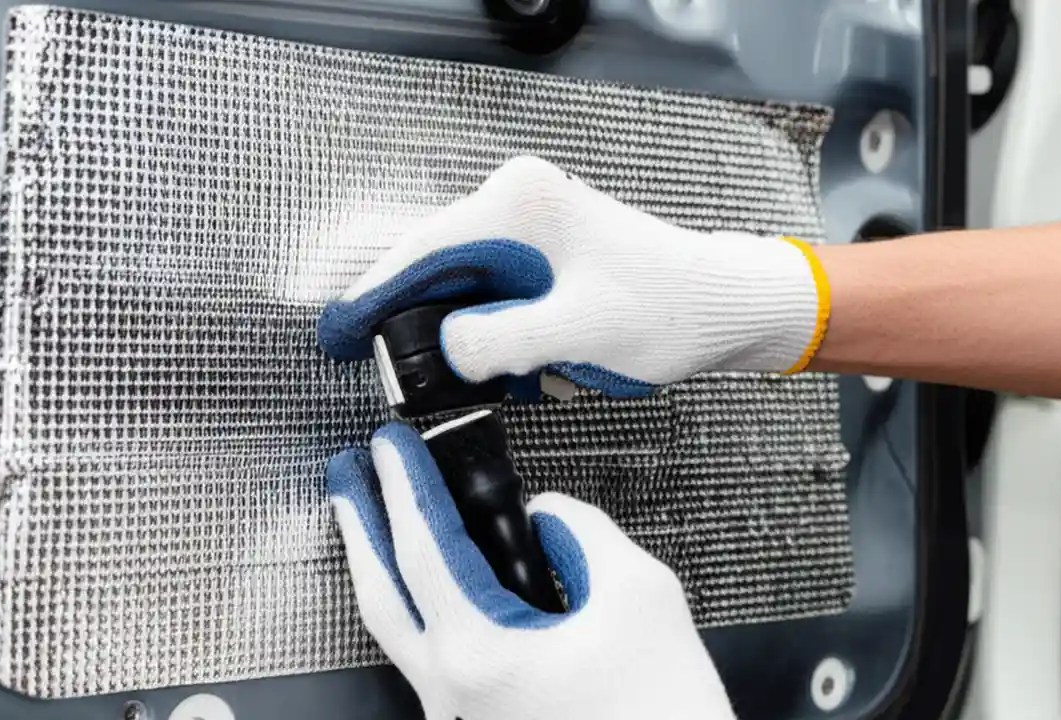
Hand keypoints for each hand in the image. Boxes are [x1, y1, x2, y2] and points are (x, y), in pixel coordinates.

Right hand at [317, 155, 828, 396]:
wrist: (726, 307)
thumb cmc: (668, 308)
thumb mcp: (577, 331)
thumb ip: (499, 341)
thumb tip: (441, 351)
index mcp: (519, 205)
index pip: (421, 251)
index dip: (371, 296)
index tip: (335, 334)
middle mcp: (517, 206)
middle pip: (436, 271)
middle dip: (419, 328)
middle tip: (401, 380)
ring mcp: (531, 230)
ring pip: (463, 291)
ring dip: (468, 341)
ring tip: (502, 382)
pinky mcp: (544, 257)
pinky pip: (495, 300)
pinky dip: (498, 338)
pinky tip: (529, 370)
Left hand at [325, 422, 736, 719]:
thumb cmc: (667, 713)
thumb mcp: (640, 593)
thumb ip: (580, 533)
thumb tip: (545, 517)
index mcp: (480, 655)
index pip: (422, 549)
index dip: (404, 486)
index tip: (389, 445)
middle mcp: (451, 693)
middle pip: (380, 595)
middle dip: (359, 526)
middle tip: (348, 472)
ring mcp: (457, 719)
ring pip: (397, 632)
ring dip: (383, 567)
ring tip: (377, 517)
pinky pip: (430, 657)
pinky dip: (420, 606)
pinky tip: (429, 580)